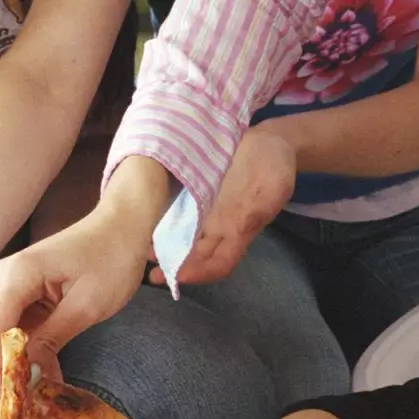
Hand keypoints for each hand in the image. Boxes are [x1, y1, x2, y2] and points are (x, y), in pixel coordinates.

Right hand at [0, 202, 153, 418]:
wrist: (122, 226)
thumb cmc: (111, 258)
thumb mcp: (87, 304)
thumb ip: (52, 340)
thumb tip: (27, 376)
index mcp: (14, 277)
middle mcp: (2, 282)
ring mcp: (10, 290)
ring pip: (1, 343)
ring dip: (13, 374)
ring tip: (21, 414)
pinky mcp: (22, 299)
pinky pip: (18, 336)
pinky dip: (28, 361)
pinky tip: (41, 388)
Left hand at [149, 129, 295, 287]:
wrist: (270, 142)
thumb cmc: (275, 165)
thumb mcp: (274, 186)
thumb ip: (258, 208)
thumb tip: (241, 227)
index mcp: (240, 229)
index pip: (220, 264)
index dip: (201, 274)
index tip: (179, 276)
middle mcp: (221, 228)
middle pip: (196, 259)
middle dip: (175, 269)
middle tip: (150, 272)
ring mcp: (208, 215)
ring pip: (184, 242)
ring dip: (165, 251)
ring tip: (143, 250)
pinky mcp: (197, 198)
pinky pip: (178, 219)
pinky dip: (163, 227)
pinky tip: (147, 224)